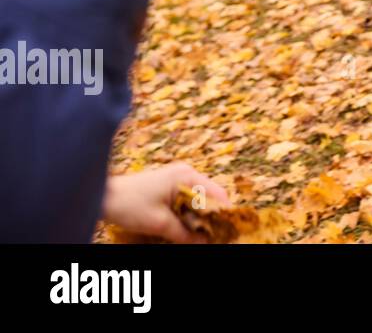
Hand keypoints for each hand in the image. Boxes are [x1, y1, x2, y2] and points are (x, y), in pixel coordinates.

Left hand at [102, 163, 230, 243]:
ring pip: (197, 201)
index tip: (224, 232)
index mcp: (187, 176)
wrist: (101, 197)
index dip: (223, 214)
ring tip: (196, 235)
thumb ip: (185, 234)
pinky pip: (186, 201)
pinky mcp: (168, 186)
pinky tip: (183, 228)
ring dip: (197, 218)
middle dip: (210, 218)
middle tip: (209, 237)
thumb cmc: (129, 205)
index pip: (218, 194)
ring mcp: (177, 179)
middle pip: (209, 198)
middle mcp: (186, 174)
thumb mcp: (160, 223)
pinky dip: (187, 214)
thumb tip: (205, 243)